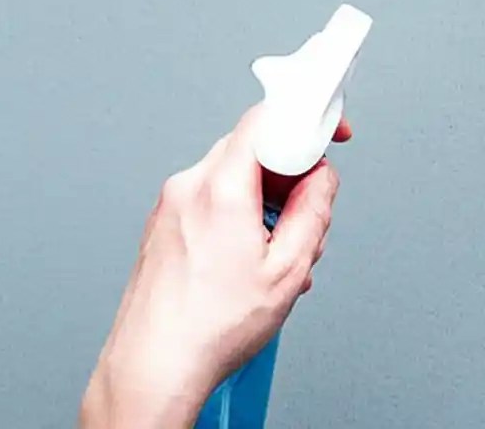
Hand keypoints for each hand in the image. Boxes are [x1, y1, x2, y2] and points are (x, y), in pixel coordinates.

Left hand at [79, 105, 351, 428]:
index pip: (268, 118)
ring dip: (268, 201)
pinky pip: (214, 199)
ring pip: (236, 176)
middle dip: (291, 175)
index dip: (308, 118)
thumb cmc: (209, 328)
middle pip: (254, 149)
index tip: (331, 132)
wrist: (153, 366)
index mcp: (221, 188)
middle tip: (309, 215)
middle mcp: (189, 186)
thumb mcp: (287, 269)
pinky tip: (251, 259)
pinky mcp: (164, 224)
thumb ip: (314, 210)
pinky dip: (242, 216)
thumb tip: (323, 178)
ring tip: (277, 253)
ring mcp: (171, 204)